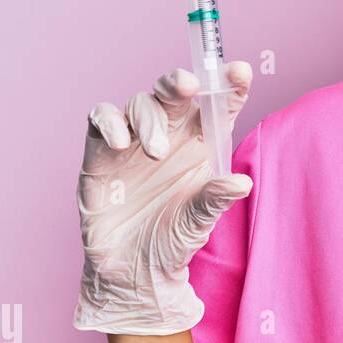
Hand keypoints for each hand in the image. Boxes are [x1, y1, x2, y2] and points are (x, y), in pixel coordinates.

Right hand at [74, 62, 253, 334]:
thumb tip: (241, 182)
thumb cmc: (172, 241)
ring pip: (141, 102)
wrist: (130, 270)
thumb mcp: (198, 223)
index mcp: (203, 144)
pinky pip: (101, 118)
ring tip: (156, 151)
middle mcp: (172, 135)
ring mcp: (135, 140)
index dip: (229, 84)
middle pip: (176, 92)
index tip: (240, 71)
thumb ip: (215, 199)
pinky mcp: (101, 151)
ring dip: (150, 118)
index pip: (219, 105)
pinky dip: (109, 122)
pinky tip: (121, 143)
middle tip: (189, 87)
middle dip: (181, 81)